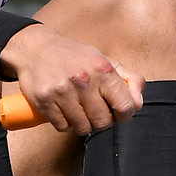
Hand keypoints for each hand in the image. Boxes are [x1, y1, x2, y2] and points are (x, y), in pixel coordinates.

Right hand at [0, 23, 142, 134]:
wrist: (35, 48)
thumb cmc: (74, 56)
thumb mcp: (104, 60)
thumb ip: (129, 80)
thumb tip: (139, 103)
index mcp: (102, 69)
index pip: (125, 106)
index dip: (124, 114)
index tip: (117, 112)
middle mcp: (83, 79)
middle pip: (103, 122)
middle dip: (100, 120)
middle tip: (93, 109)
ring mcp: (62, 91)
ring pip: (83, 127)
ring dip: (82, 123)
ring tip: (77, 109)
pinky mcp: (44, 101)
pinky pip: (63, 126)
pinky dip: (65, 123)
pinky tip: (63, 110)